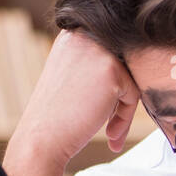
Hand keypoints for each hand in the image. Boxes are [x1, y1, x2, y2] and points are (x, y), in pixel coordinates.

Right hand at [3, 29, 141, 175]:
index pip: (111, 55)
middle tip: (111, 126)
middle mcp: (82, 35)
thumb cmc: (57, 117)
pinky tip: (109, 133)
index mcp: (72, 35)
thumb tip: (134, 64)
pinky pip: (134, 92)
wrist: (41, 140)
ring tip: (111, 132)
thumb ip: (95, 66)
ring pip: (130, 79)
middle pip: (123, 65)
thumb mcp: (73, 78)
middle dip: (120, 98)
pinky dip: (125, 117)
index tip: (104, 111)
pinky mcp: (111, 69)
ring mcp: (97, 50)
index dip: (112, 87)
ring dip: (124, 109)